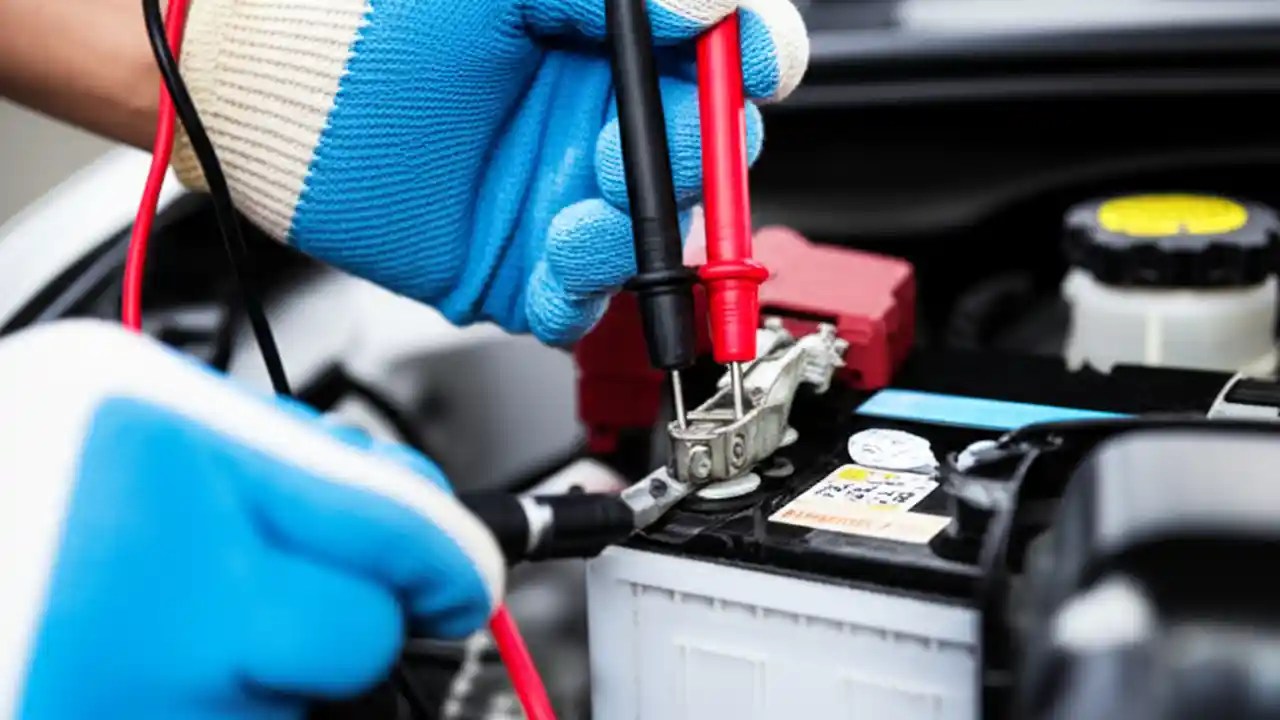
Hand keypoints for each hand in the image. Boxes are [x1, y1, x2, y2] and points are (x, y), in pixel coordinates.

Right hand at [0, 321, 503, 718]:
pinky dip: (218, 701)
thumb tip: (403, 501)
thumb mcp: (126, 387)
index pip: (402, 533)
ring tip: (172, 605)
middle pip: (362, 641)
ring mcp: (128, 700)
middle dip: (360, 612)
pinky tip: (149, 652)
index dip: (461, 555)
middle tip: (309, 583)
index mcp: (178, 470)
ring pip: (290, 704)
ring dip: (269, 664)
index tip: (469, 569)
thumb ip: (274, 439)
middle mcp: (161, 602)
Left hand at [173, 0, 807, 344]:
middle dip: (695, 158)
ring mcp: (562, 198)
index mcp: (609, 45)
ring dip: (643, 232)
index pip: (722, 58)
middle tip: (640, 146)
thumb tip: (713, 17)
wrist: (266, 86)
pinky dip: (586, 287)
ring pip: (656, 238)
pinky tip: (559, 252)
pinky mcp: (517, 265)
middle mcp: (597, 123)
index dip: (751, 64)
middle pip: (702, 155)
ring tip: (585, 209)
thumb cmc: (369, 13)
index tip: (745, 68)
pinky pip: (580, 299)